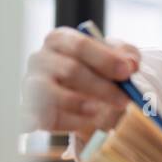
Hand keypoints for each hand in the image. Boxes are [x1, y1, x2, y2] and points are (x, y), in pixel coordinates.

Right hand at [22, 27, 141, 141]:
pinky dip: (67, 122)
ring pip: (52, 94)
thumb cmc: (98, 69)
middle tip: (124, 99)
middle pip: (70, 70)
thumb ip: (127, 56)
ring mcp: (31, 84)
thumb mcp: (117, 56)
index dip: (106, 59)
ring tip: (100, 111)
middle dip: (102, 87)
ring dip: (81, 104)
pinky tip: (84, 122)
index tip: (127, 72)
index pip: (80, 45)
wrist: (83, 93)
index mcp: (60, 39)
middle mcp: (40, 59)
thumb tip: (130, 64)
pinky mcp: (30, 110)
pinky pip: (45, 118)